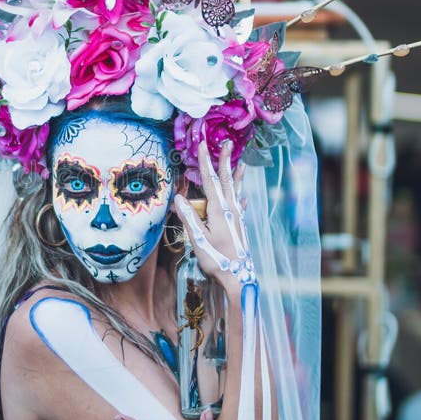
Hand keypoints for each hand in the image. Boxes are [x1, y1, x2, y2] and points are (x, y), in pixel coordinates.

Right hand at [175, 140, 254, 285]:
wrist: (239, 277)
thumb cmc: (217, 259)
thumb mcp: (198, 239)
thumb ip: (189, 218)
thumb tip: (178, 199)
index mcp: (219, 209)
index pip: (210, 180)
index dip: (205, 162)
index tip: (202, 145)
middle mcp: (230, 208)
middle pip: (226, 180)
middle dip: (225, 160)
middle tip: (227, 143)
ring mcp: (237, 216)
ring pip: (236, 189)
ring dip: (236, 175)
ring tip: (241, 162)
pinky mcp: (239, 225)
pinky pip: (239, 204)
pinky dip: (239, 196)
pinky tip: (242, 197)